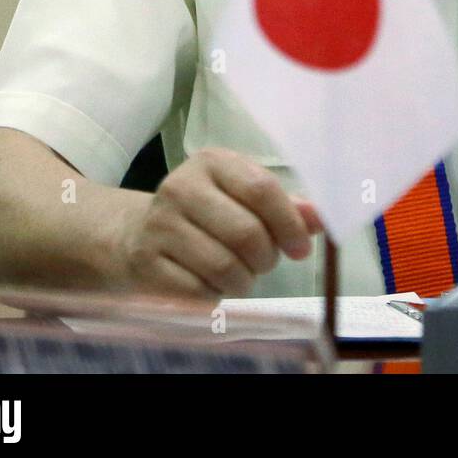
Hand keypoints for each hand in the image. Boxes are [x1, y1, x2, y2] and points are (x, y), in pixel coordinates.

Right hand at [112, 147, 323, 297]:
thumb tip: (321, 217)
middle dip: (266, 256)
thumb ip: (285, 206)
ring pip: (223, 265)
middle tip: (265, 262)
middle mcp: (181, 187)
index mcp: (213, 162)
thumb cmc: (206, 213)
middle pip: (245, 231)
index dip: (289, 223)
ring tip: (241, 276)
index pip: (262, 189)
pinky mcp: (145, 261)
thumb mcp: (242, 197)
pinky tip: (212, 285)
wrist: (136, 234)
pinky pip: (197, 291)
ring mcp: (159, 224)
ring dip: (244, 281)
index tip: (301, 248)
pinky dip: (215, 295)